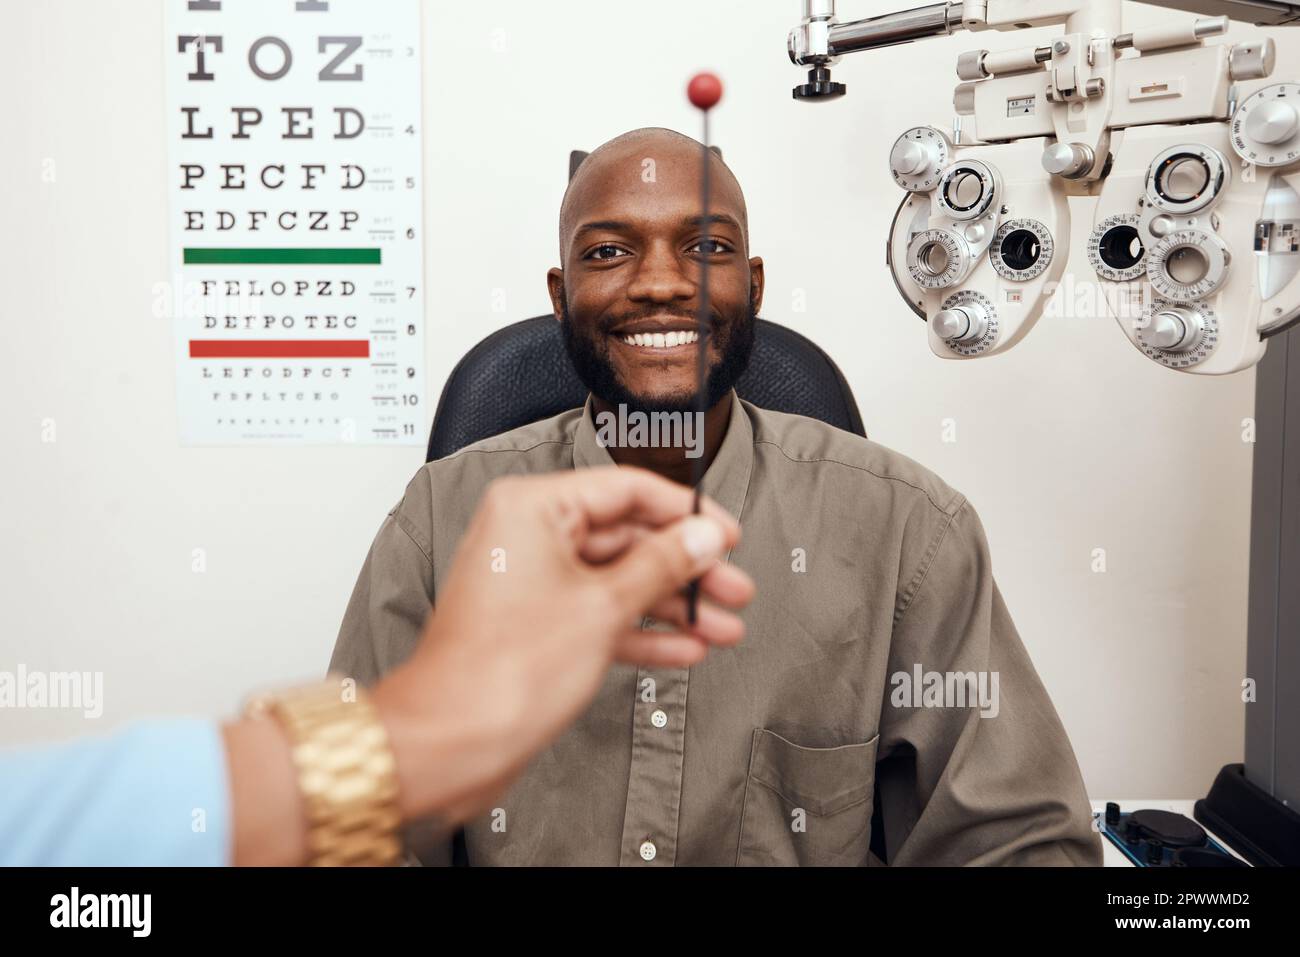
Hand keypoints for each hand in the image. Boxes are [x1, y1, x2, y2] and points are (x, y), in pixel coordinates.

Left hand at [373, 465, 754, 825]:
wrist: (451, 741)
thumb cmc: (500, 672)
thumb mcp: (603, 607)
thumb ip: (661, 565)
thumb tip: (701, 538)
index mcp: (533, 508)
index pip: (626, 489)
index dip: (684, 514)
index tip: (724, 535)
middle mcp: (527, 536)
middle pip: (626, 537)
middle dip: (685, 569)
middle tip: (731, 587)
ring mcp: (531, 581)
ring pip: (617, 579)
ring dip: (672, 605)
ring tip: (720, 625)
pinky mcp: (535, 624)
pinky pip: (599, 613)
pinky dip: (641, 630)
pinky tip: (684, 647)